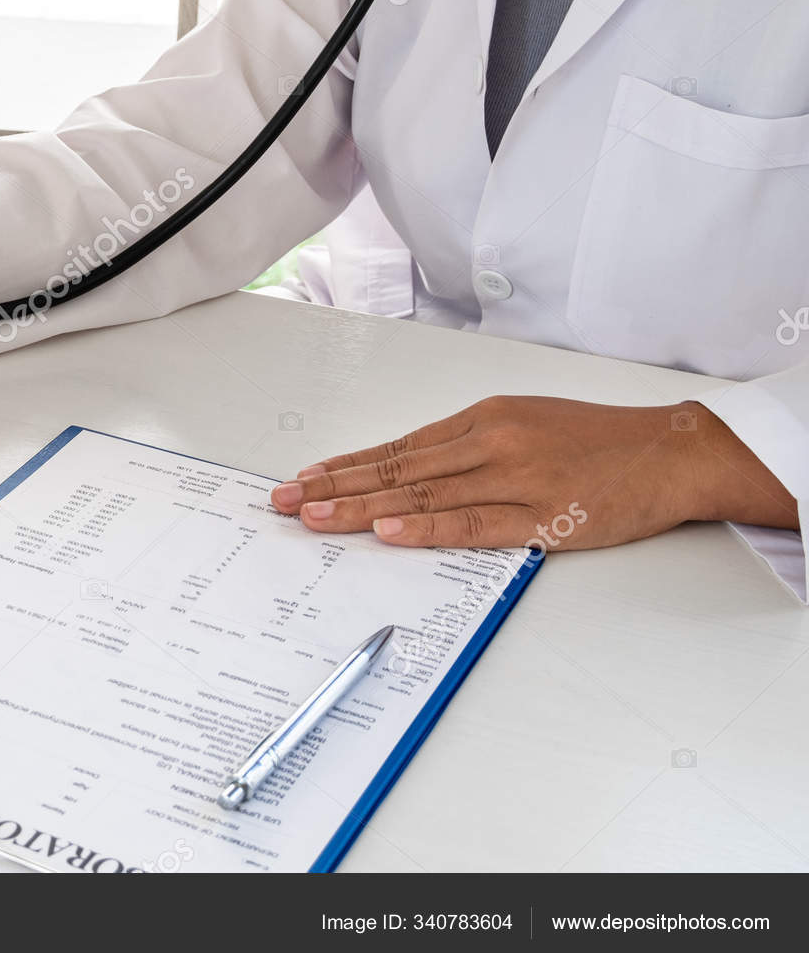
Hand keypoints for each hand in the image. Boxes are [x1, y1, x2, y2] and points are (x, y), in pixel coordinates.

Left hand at [270, 396, 797, 550]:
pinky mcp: (538, 514)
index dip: (346, 465)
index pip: (396, 448)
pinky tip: (384, 532)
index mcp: (481, 420)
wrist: (668, 452)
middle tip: (283, 500)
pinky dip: (422, 528)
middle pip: (394, 469)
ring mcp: (511, 477)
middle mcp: (487, 442)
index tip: (304, 477)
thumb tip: (413, 471)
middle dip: (332, 486)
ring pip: (418, 495)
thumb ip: (470, 447)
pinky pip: (469, 523)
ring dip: (359, 508)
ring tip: (312, 516)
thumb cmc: (598, 441)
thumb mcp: (525, 425)